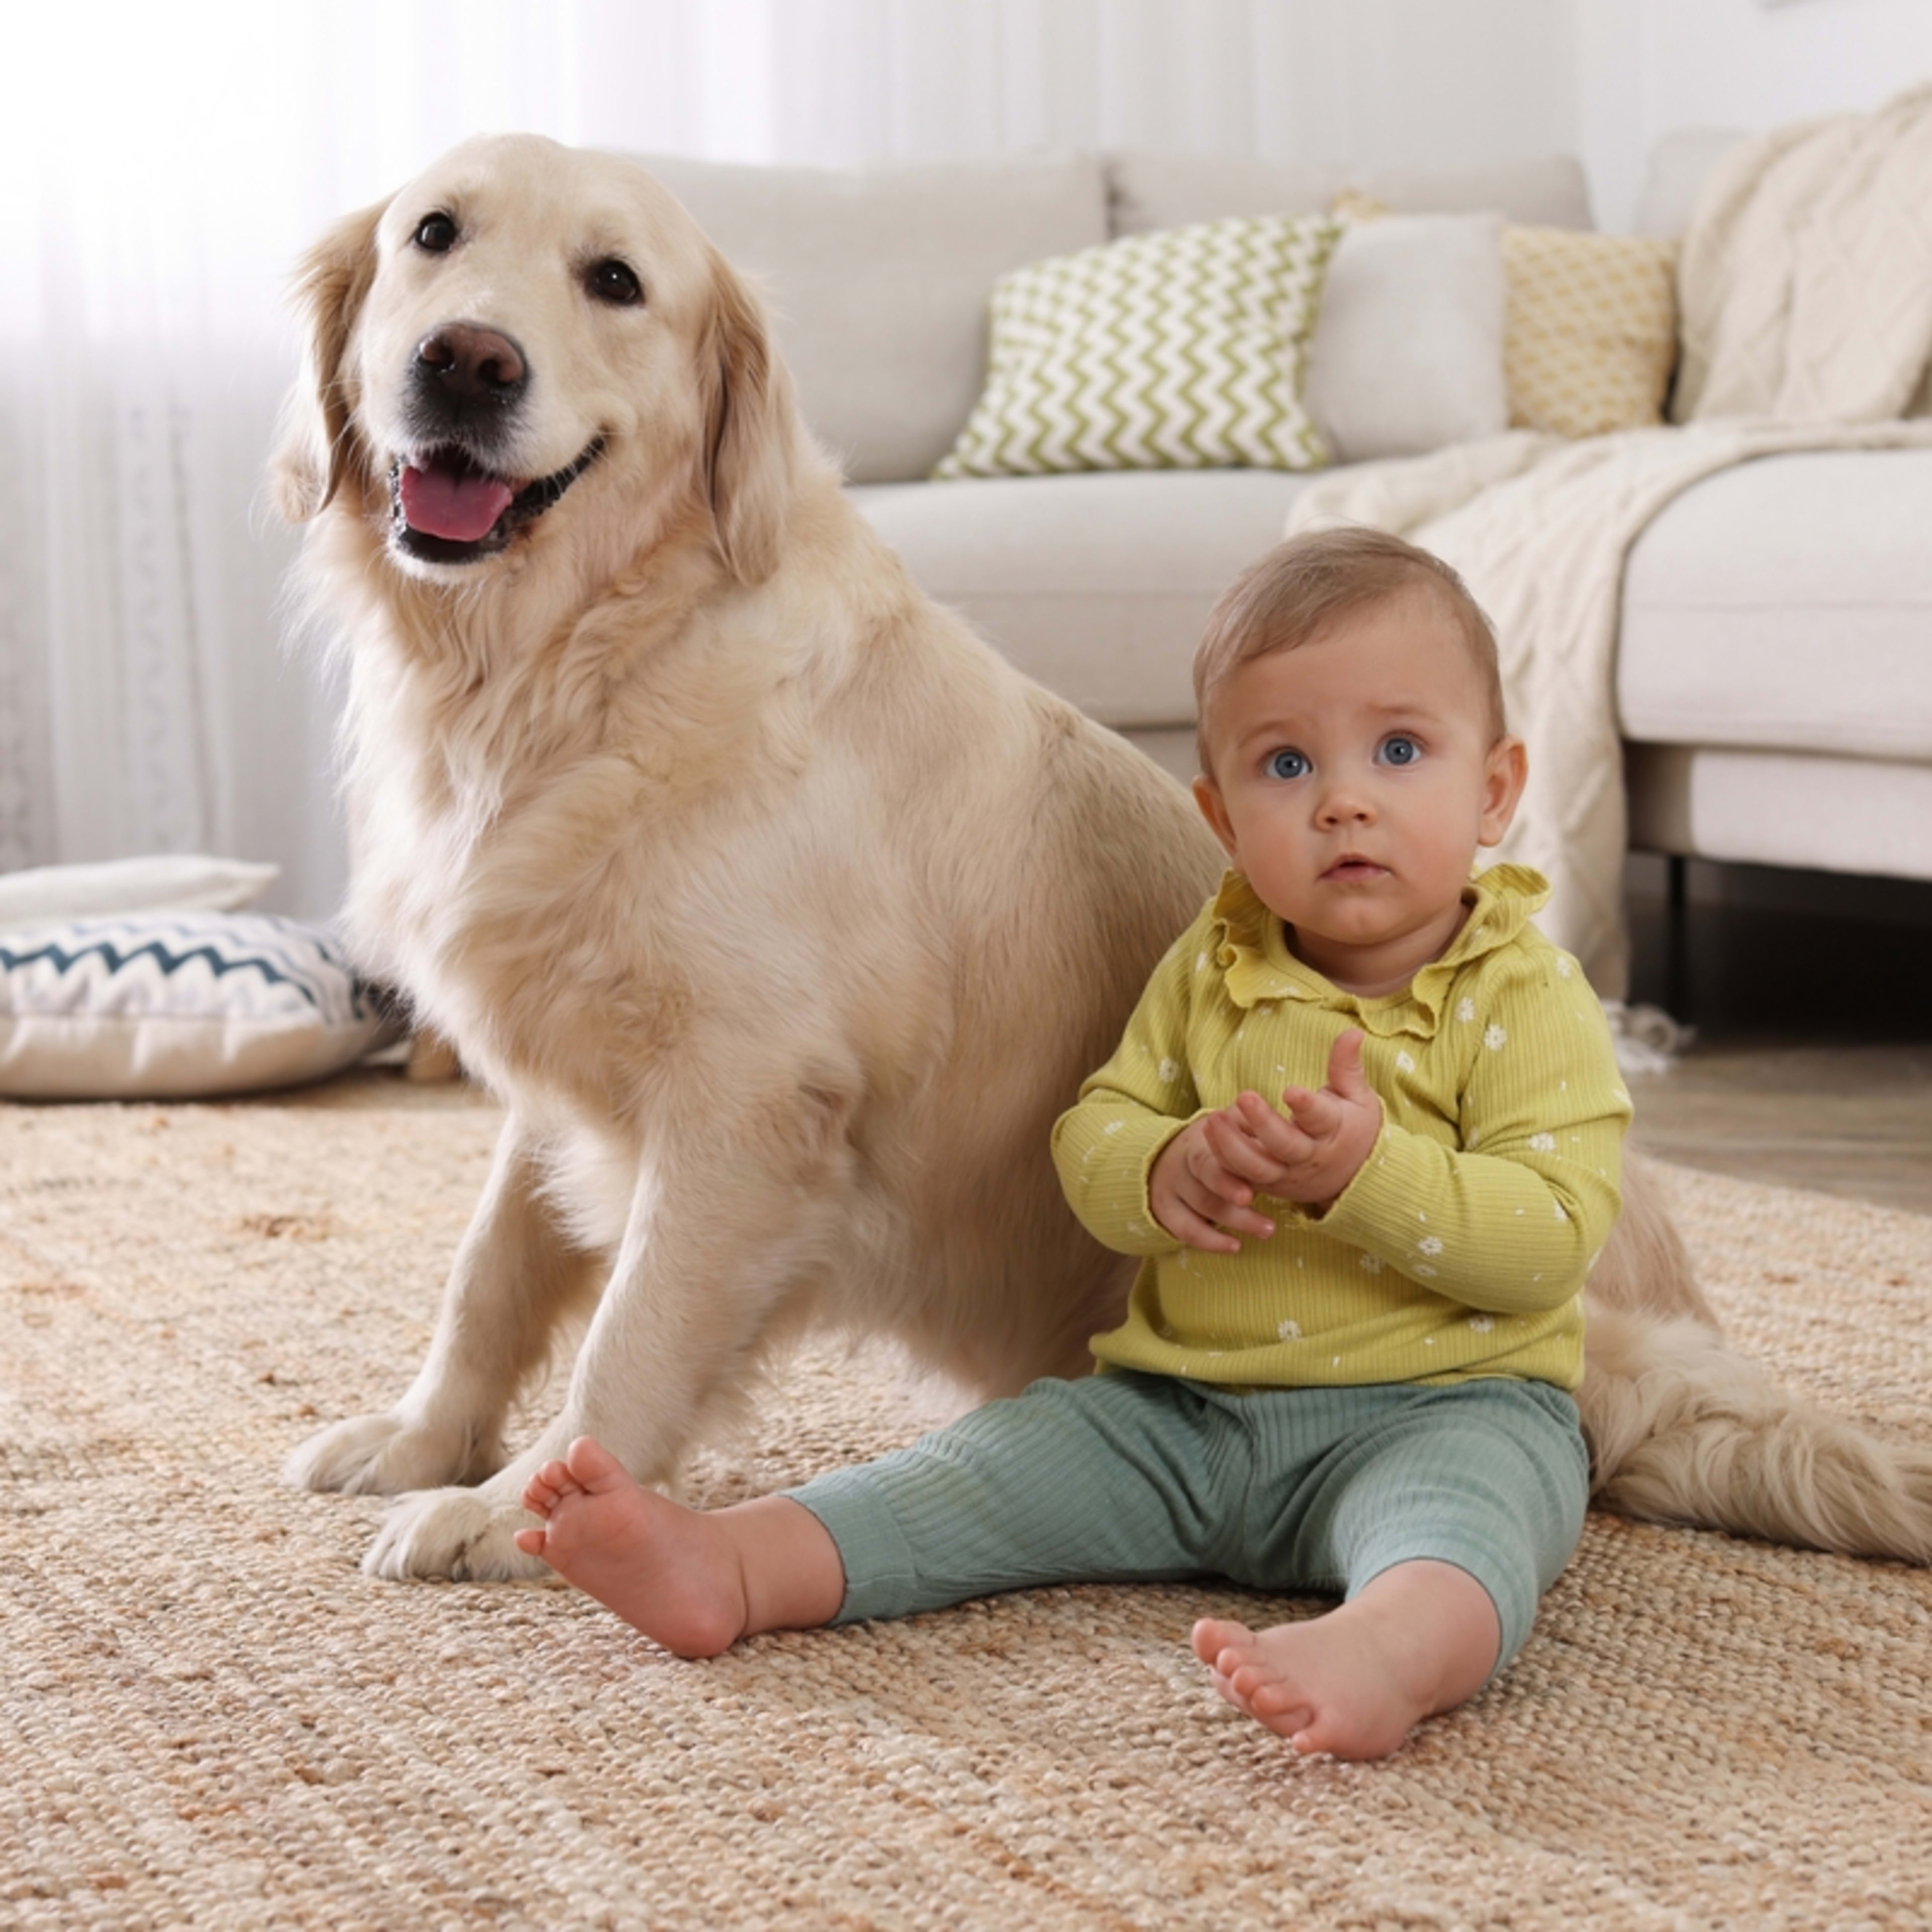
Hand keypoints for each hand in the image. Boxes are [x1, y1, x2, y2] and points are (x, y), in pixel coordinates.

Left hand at [1149, 1031, 1381, 1249]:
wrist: (1353, 1177)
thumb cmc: (1352, 1127)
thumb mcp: (1357, 1096)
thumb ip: (1347, 1066)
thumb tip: (1353, 1032)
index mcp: (1333, 1130)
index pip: (1320, 1118)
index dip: (1307, 1106)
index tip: (1291, 1090)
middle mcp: (1309, 1156)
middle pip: (1284, 1145)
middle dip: (1262, 1123)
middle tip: (1243, 1095)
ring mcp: (1287, 1175)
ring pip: (1257, 1168)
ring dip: (1231, 1146)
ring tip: (1211, 1118)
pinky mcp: (1268, 1185)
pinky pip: (1241, 1177)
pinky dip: (1223, 1159)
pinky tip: (1207, 1133)